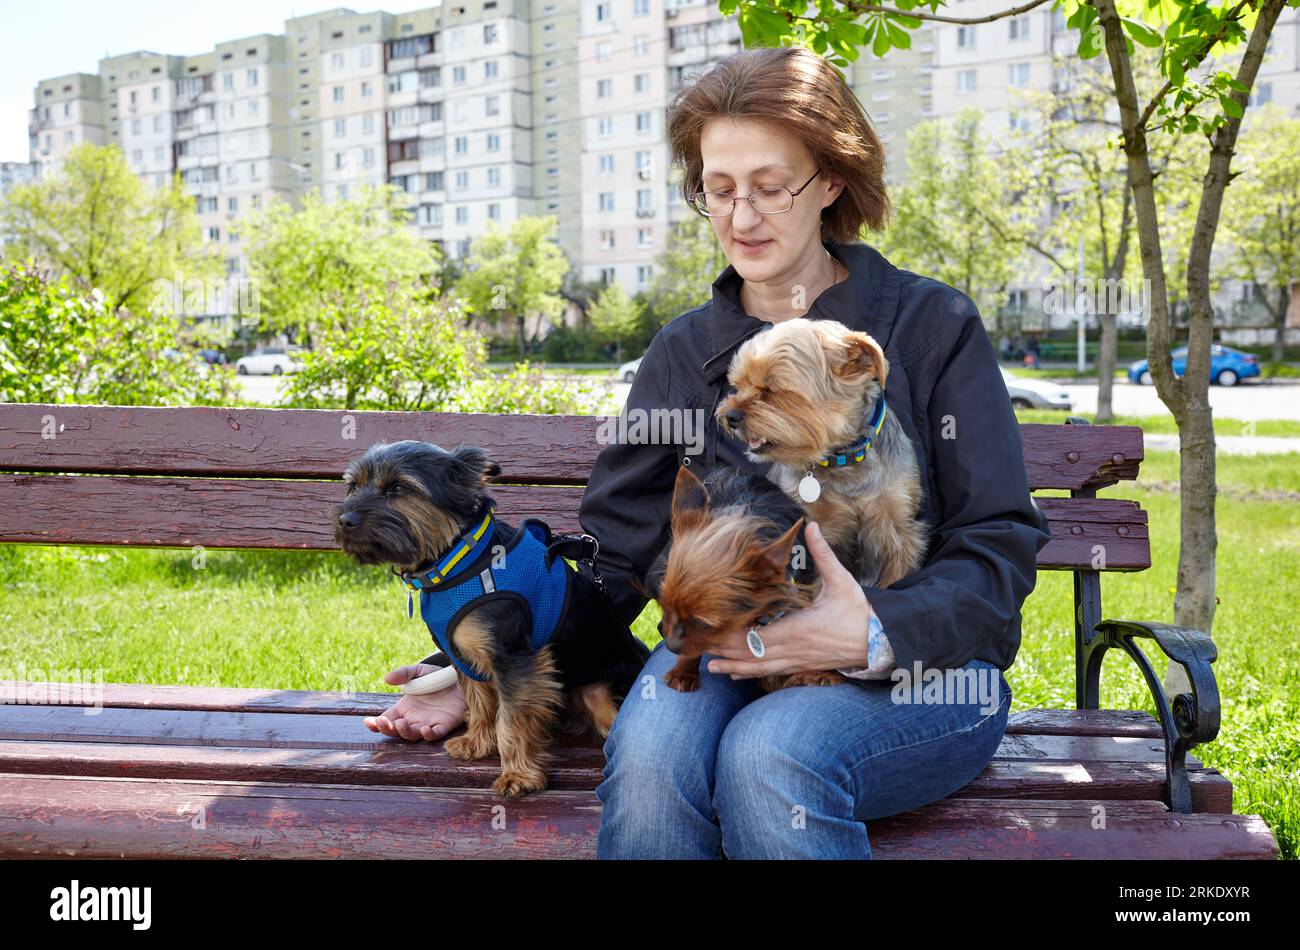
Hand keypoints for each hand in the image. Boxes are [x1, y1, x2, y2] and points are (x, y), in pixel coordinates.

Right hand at [363, 663, 467, 741]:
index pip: (386, 719)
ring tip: (402, 724)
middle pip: (396, 730)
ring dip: (405, 732)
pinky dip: (429, 735)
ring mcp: (428, 723)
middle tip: (384, 723)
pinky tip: (425, 730)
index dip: (375, 723)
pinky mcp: (444, 725)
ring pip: (412, 735)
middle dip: (388, 729)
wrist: (460, 680)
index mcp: (404, 708)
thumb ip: (403, 673)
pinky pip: (435, 734)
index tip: (367, 722)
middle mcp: (413, 719)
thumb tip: (387, 678)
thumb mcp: (418, 671)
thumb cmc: (436, 678)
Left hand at [705, 521, 872, 679]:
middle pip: (752, 655)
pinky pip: (772, 671)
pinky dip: (751, 673)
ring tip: (710, 665)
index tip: (712, 631)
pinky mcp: (803, 665)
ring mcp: (798, 660)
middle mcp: (794, 648)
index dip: (733, 637)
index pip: (758, 637)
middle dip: (725, 651)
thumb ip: (823, 554)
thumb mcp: (842, 580)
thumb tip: (811, 526)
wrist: (881, 641)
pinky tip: (735, 673)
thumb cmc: (861, 612)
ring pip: (760, 668)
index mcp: (799, 628)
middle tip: (699, 647)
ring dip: (734, 666)